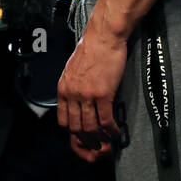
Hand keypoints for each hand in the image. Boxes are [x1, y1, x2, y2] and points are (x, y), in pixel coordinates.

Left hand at [57, 16, 126, 162]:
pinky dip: (112, 130)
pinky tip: (117, 132)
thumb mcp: (72, 69)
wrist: (103, 36)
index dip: (73, 132)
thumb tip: (76, 101)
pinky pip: (106, 120)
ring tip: (108, 140)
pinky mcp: (103, 94)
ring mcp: (87, 95)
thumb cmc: (91, 48)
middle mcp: (72, 94)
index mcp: (63, 88)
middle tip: (97, 144)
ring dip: (100, 138)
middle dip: (87, 140)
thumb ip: (72, 86)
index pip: (63, 120)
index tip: (82, 135)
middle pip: (76, 128)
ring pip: (91, 127)